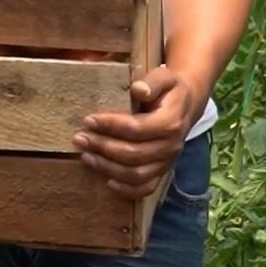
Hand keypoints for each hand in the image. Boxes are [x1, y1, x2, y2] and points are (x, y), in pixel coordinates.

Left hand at [72, 66, 196, 199]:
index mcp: (171, 122)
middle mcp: (170, 146)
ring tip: (85, 156)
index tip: (88, 119)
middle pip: (133, 154)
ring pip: (136, 174)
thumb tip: (138, 89)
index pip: (137, 128)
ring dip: (107, 167)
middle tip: (80, 138)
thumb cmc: (169, 89)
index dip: (111, 125)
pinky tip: (106, 180)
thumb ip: (152, 82)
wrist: (185, 106)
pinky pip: (145, 188)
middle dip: (102, 147)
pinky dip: (125, 189)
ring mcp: (167, 163)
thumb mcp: (164, 76)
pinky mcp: (162, 173)